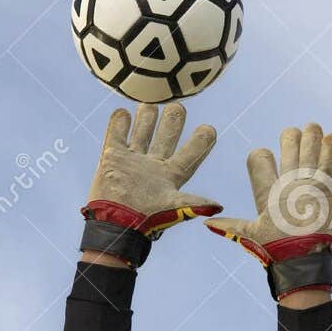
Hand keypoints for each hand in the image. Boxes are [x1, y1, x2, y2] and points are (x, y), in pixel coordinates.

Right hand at [84, 103, 220, 238]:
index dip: (202, 140)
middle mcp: (155, 164)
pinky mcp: (112, 157)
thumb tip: (219, 206)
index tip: (208, 129)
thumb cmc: (146, 219)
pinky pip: (116, 133)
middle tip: (178, 108)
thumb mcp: (173, 209)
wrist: (115, 224)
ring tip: (150, 106)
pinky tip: (123, 113)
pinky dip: (119, 122)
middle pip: (168, 134)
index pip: (192, 152)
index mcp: (173, 174)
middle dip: (174, 119)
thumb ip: (194, 203)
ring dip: (147, 116)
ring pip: (144, 129)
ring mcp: (134, 159)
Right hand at [207, 123, 331, 302]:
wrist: (306, 262)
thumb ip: (229, 224)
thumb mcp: (250, 234)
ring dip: (312, 135)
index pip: (259, 159)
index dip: (260, 154)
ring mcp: (312, 186)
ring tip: (312, 127)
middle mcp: (290, 185)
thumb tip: (205, 223)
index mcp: (269, 193)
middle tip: (291, 134)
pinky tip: (331, 138)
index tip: (263, 156)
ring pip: (312, 149)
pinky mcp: (331, 191)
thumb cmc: (275, 249)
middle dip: (289, 137)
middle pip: (290, 147)